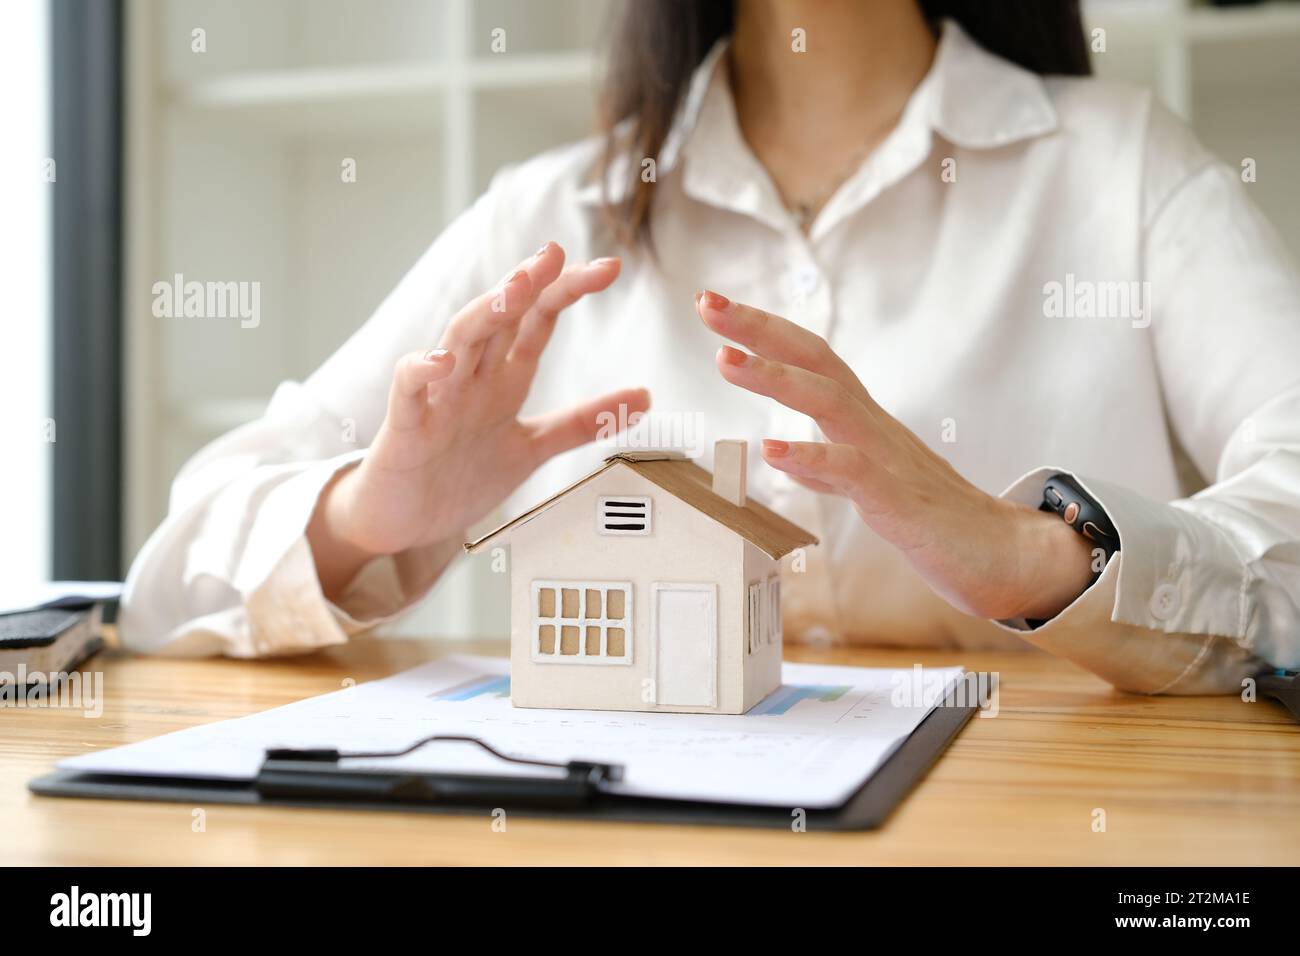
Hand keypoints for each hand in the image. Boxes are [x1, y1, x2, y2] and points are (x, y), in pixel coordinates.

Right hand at [309, 242, 649, 596]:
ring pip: (459, 342)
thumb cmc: (456, 476)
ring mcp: (436, 398)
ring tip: (515, 288)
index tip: (607, 268)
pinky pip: (409, 391)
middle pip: (500, 319)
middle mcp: (470, 378)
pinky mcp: (405, 428)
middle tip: (555, 254)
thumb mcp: (531, 448)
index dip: (566, 292)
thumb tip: (644, 397)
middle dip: (526, 283)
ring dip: (486, 312)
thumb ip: (581, 423)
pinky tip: (441, 361)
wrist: (399, 520)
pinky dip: (421, 372)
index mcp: (501, 381)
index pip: (536, 322)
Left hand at [696, 290, 1094, 621]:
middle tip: (707, 304)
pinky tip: (773, 448)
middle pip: (816, 360)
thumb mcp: (869, 488)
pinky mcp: (900, 500)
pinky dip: (811, 457)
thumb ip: (827, 467)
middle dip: (759, 329)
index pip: (810, 360)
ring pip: (830, 402)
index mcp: (864, 422)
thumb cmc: (935, 520)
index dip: (763, 330)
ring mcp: (888, 459)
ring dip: (774, 377)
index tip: (714, 306)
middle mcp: (874, 427)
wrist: (1005, 556)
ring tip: (725, 361)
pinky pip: (854, 471)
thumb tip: (785, 451)